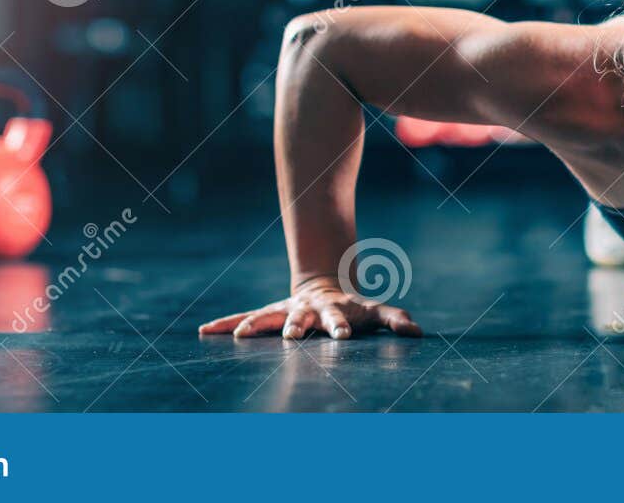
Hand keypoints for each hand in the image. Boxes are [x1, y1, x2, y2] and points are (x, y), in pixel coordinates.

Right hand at [198, 279, 422, 339]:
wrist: (325, 286)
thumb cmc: (354, 308)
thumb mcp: (376, 312)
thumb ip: (396, 319)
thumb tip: (418, 332)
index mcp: (332, 312)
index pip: (338, 321)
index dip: (340, 327)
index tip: (341, 336)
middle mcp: (306, 312)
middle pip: (300, 319)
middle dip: (295, 327)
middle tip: (290, 337)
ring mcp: (285, 313)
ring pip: (267, 318)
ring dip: (255, 326)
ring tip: (241, 336)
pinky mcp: (269, 316)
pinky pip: (246, 320)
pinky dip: (226, 324)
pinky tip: (205, 331)